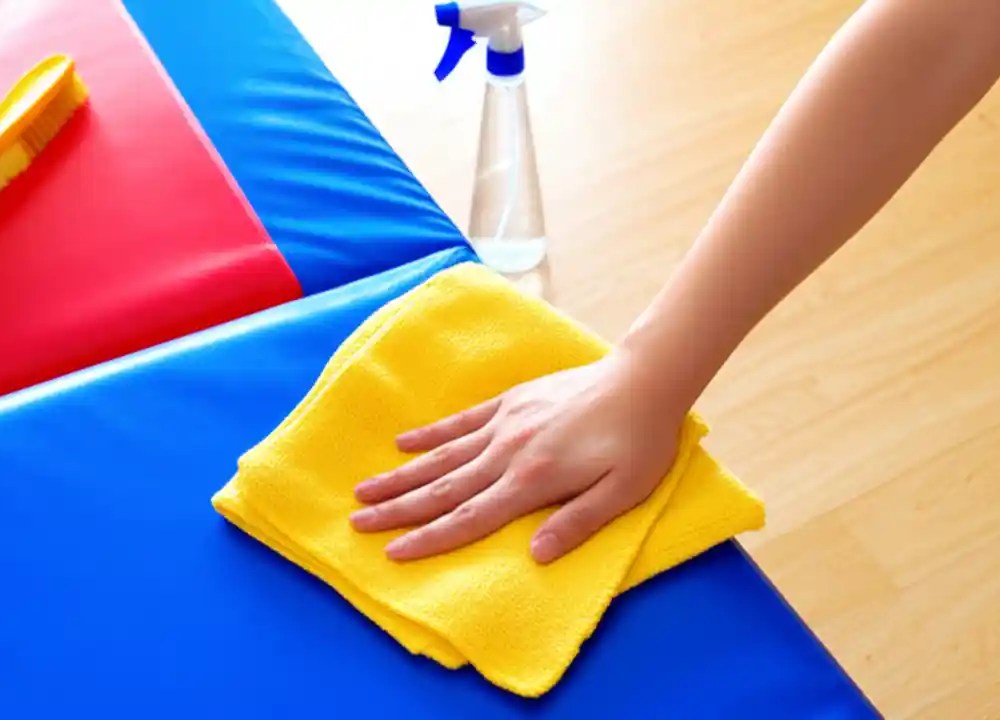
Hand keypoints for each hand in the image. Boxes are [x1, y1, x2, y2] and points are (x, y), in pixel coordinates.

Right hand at [349, 353, 690, 563]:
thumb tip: (536, 556)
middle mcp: (508, 452)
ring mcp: (505, 423)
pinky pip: (461, 421)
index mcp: (533, 480)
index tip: (393, 552)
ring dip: (402, 475)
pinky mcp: (510, 402)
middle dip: (398, 508)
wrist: (643, 379)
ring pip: (443, 455)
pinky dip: (430, 433)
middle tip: (356, 522)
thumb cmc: (639, 442)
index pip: (470, 517)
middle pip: (443, 487)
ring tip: (365, 489)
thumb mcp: (622, 492)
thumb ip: (578, 523)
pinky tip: (404, 443)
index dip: (430, 537)